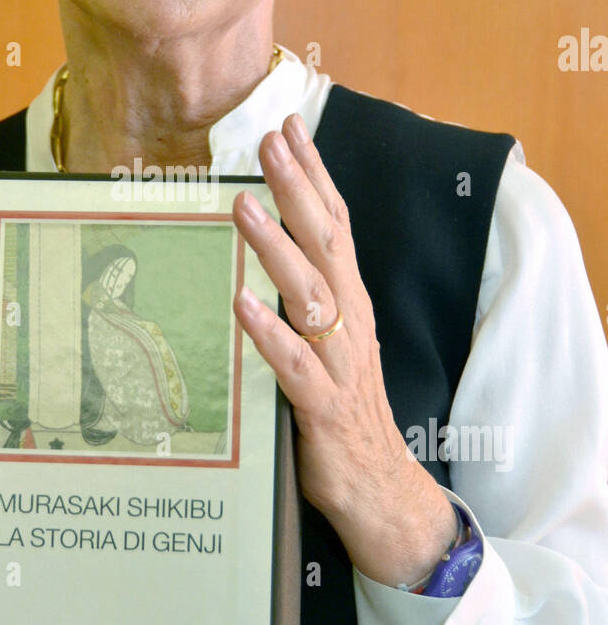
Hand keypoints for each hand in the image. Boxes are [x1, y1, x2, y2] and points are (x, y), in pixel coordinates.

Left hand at [232, 113, 456, 587]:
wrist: (382, 496)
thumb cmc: (345, 416)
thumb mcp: (326, 347)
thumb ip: (303, 303)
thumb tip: (263, 257)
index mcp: (348, 306)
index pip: (335, 227)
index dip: (314, 176)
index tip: (289, 129)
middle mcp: (349, 325)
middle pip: (328, 245)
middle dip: (298, 189)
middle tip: (269, 141)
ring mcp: (339, 365)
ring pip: (312, 296)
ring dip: (277, 248)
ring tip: (243, 206)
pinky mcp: (324, 409)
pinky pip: (295, 366)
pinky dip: (270, 333)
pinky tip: (243, 304)